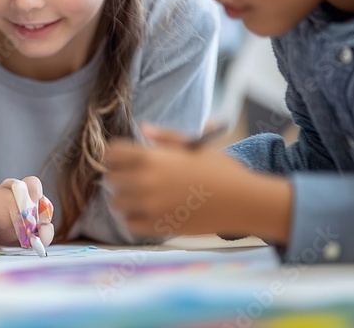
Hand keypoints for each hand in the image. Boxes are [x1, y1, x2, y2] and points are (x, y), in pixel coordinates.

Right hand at [0, 176, 53, 250]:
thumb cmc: (8, 242)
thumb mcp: (29, 243)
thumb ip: (42, 235)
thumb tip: (45, 226)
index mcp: (26, 197)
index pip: (32, 184)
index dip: (34, 196)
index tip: (33, 218)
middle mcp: (7, 189)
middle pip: (15, 186)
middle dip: (14, 213)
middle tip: (13, 234)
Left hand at [105, 125, 290, 241]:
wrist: (244, 201)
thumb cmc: (221, 170)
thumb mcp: (193, 146)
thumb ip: (164, 137)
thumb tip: (142, 127)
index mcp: (151, 157)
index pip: (111, 154)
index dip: (115, 156)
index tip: (123, 160)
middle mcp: (145, 181)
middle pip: (110, 179)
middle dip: (120, 177)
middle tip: (134, 179)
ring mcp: (150, 206)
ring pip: (116, 203)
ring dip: (125, 199)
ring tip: (141, 197)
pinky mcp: (159, 226)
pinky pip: (130, 224)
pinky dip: (135, 219)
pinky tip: (149, 213)